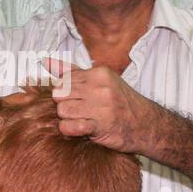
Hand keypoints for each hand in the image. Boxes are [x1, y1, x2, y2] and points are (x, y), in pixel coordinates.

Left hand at [42, 57, 162, 153]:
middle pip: (60, 95)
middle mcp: (100, 87)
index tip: (80, 100)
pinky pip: (70, 127)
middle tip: (80, 112)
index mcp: (98, 73)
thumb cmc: (121, 102)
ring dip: (69, 119)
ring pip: (62, 111)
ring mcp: (101, 107)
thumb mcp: (101, 81)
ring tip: (83, 120)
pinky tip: (82, 130)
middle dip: (65, 105)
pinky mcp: (101, 126)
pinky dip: (71, 130)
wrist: (147, 125)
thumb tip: (44, 61)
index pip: (63, 81)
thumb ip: (71, 71)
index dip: (66, 93)